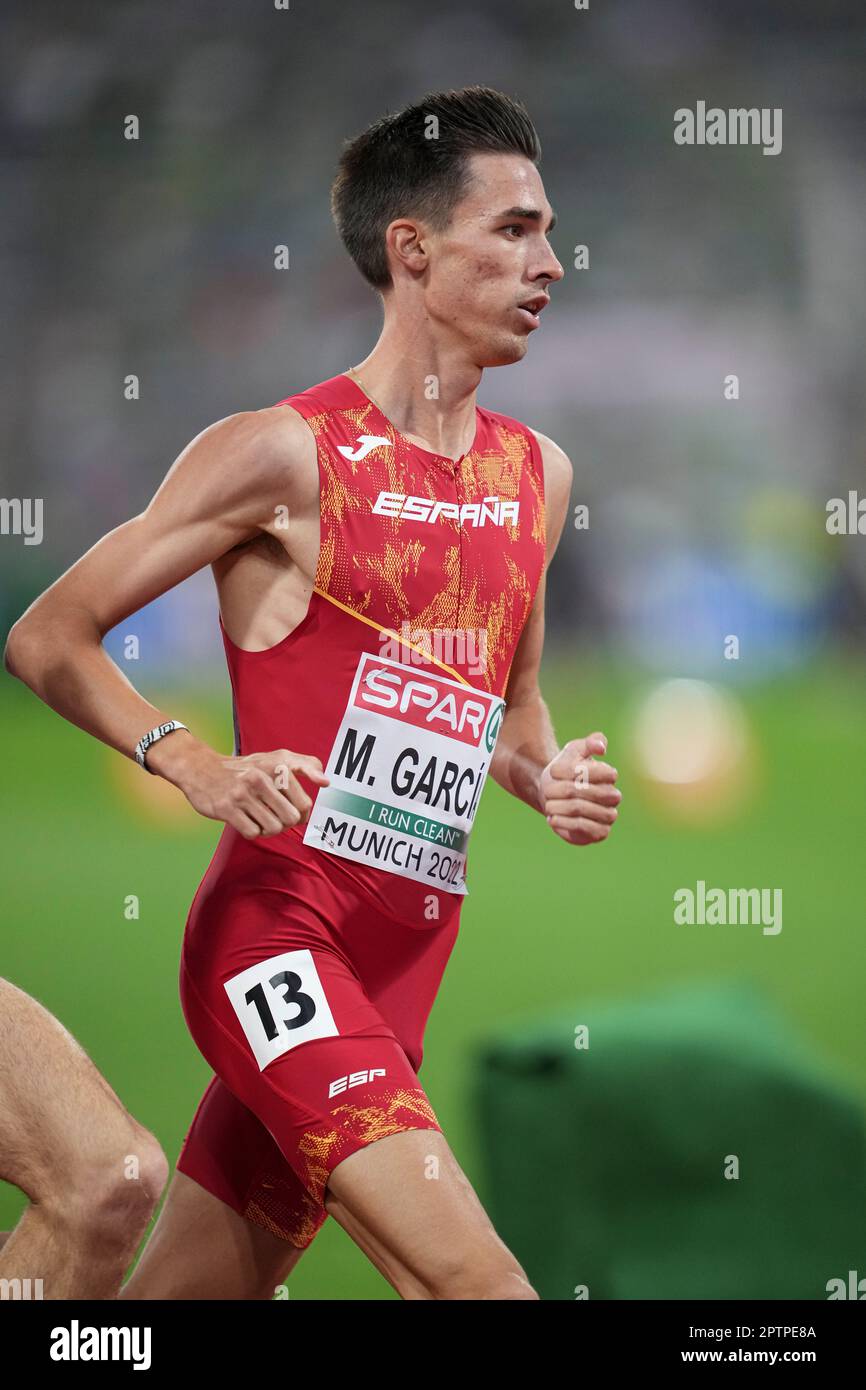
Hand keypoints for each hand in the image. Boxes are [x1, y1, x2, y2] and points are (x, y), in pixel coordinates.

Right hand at [168, 744, 329, 839]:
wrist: (201, 768)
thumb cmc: (245, 767)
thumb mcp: (276, 758)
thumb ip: (305, 764)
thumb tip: (327, 782)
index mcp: (276, 766)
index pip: (305, 804)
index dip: (302, 815)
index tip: (294, 812)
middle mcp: (260, 778)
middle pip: (291, 819)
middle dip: (285, 824)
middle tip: (275, 817)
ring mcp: (242, 794)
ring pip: (272, 828)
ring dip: (268, 828)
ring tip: (260, 818)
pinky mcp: (226, 808)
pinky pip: (252, 833)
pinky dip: (252, 831)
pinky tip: (246, 821)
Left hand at [539, 731, 620, 845]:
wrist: (554, 795)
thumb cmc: (565, 769)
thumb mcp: (573, 751)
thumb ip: (588, 743)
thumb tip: (602, 748)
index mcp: (609, 775)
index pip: (598, 772)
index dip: (573, 771)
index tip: (554, 770)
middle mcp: (613, 796)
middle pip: (585, 791)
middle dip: (562, 790)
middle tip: (547, 790)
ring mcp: (609, 815)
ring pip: (581, 809)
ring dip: (559, 807)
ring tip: (548, 805)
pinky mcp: (600, 832)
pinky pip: (583, 828)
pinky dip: (564, 823)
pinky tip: (551, 818)